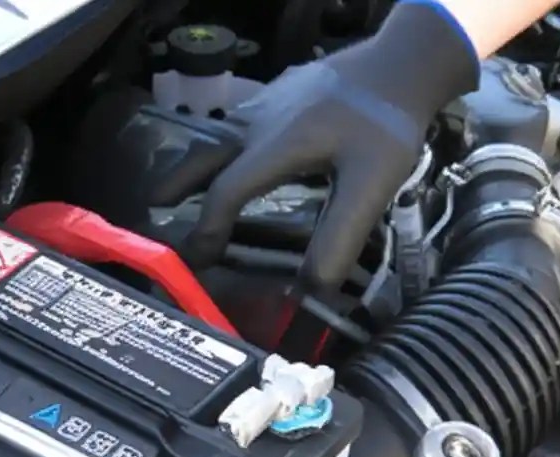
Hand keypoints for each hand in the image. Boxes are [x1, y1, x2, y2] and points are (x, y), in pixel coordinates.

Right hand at [186, 1, 479, 292]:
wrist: (405, 60)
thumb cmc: (388, 123)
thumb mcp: (371, 186)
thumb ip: (340, 239)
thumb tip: (311, 292)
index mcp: (274, 146)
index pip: (225, 193)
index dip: (207, 231)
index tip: (198, 261)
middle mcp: (258, 123)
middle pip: (203, 156)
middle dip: (176, 186)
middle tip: (154, 211)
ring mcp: (268, 102)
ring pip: (219, 138)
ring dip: (197, 166)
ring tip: (184, 189)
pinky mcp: (282, 92)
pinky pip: (239, 125)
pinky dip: (225, 148)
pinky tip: (237, 157)